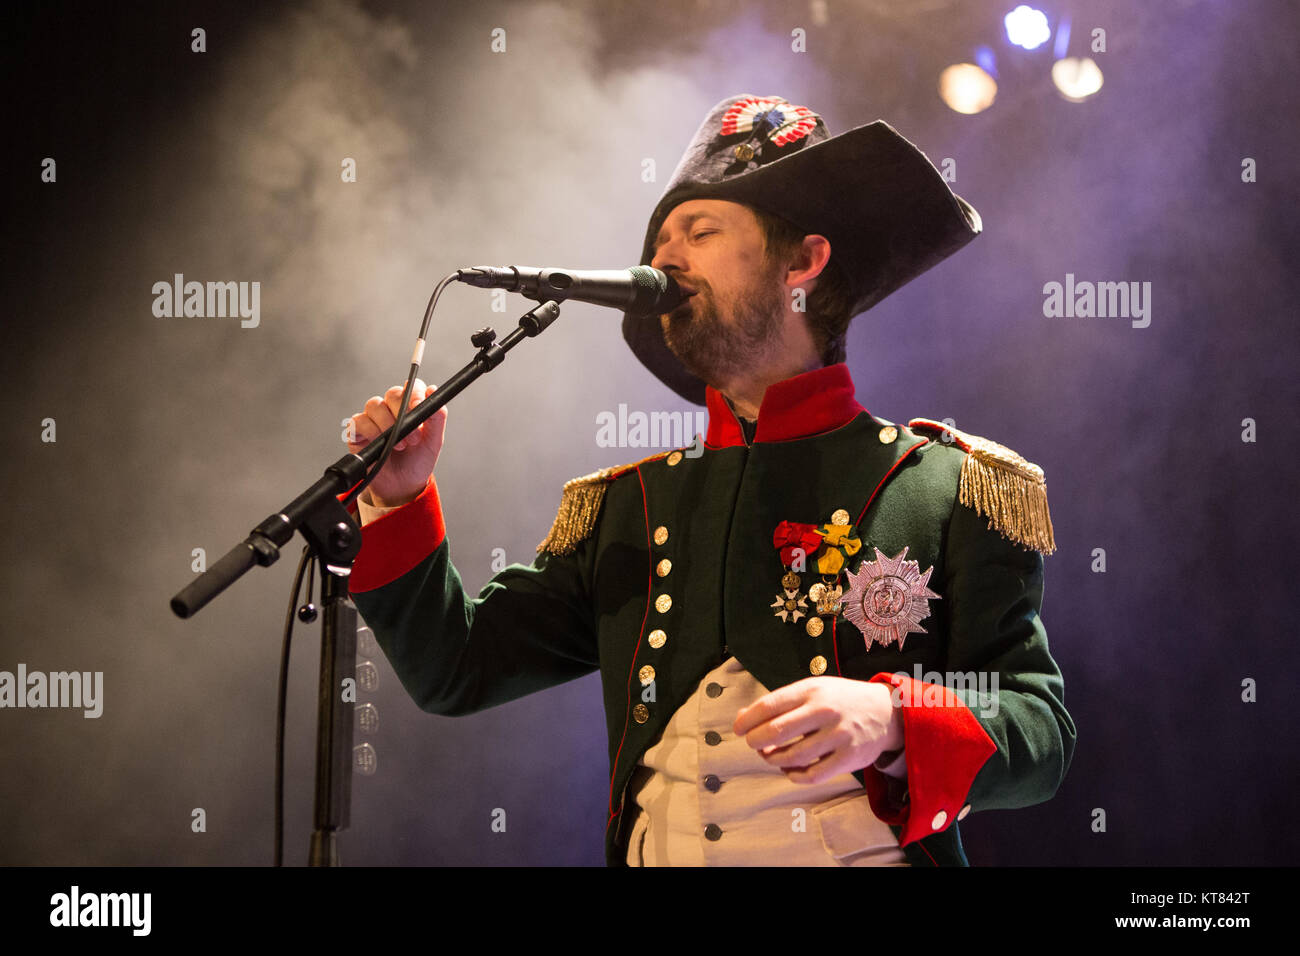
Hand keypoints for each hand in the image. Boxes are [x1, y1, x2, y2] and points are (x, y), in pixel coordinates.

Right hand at [346, 380, 446, 507]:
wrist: (402, 486)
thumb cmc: (416, 462)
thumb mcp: (433, 441)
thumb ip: (437, 417)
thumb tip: (433, 390)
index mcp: (411, 407)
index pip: (412, 387)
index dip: (415, 393)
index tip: (419, 406)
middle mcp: (391, 409)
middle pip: (392, 393)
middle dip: (403, 413)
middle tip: (413, 437)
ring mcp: (373, 419)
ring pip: (375, 405)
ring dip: (388, 425)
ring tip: (400, 446)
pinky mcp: (357, 431)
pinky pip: (359, 421)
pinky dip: (371, 431)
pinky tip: (381, 445)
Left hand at [733, 677, 902, 784]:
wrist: (885, 712)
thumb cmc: (839, 700)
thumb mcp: (813, 690)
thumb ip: (781, 702)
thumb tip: (742, 717)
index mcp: (812, 690)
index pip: (769, 705)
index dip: (747, 719)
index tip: (737, 728)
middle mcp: (824, 711)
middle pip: (777, 731)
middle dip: (756, 741)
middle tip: (752, 743)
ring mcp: (838, 736)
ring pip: (792, 756)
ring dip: (773, 760)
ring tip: (770, 756)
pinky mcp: (849, 758)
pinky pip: (813, 775)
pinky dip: (794, 776)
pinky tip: (789, 770)